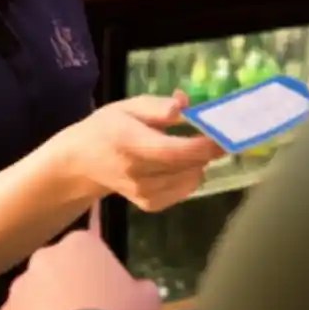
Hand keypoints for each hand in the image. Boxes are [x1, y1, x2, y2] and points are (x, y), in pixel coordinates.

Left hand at [0, 230, 160, 309]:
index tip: (106, 288)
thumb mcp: (147, 299)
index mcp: (79, 243)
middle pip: (57, 267)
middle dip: (68, 284)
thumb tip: (140, 288)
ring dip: (46, 306)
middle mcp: (44, 256)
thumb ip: (141, 286)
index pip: (89, 247)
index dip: (99, 269)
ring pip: (35, 293)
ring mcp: (20, 286)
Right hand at [57, 92, 221, 211]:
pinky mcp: (151, 204)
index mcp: (130, 143)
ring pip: (192, 178)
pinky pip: (185, 189)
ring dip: (199, 161)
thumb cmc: (108, 128)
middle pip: (188, 166)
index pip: (174, 151)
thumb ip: (156, 107)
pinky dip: (190, 175)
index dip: (204, 145)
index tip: (225, 133)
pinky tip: (177, 164)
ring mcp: (144, 193)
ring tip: (188, 146)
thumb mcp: (128, 107)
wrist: (83, 163)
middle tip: (216, 133)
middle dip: (209, 150)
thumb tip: (183, 104)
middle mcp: (137, 172)